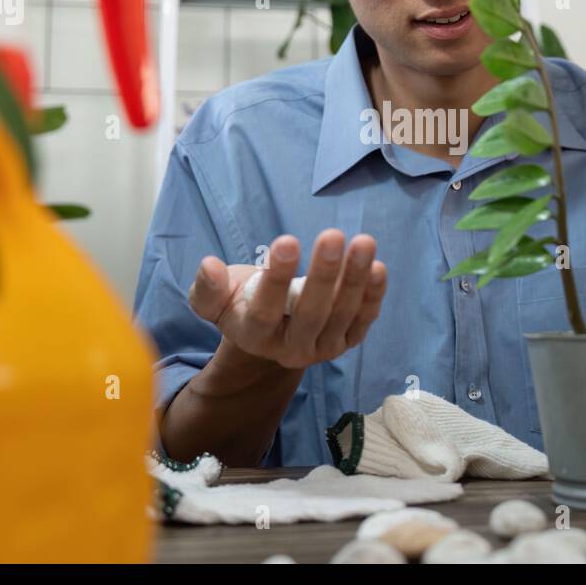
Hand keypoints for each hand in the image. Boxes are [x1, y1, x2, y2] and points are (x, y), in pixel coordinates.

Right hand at [186, 230, 387, 368]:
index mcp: (254, 335)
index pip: (266, 308)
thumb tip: (209, 266)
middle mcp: (290, 348)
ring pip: (342, 315)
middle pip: (311, 313)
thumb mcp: (214, 300)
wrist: (269, 334)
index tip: (286, 241)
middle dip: (323, 274)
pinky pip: (363, 320)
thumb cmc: (240, 304)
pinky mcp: (345, 342)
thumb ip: (207, 288)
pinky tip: (378, 268)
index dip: (277, 277)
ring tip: (363, 243)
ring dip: (355, 279)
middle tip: (332, 235)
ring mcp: (322, 348)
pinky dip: (373, 296)